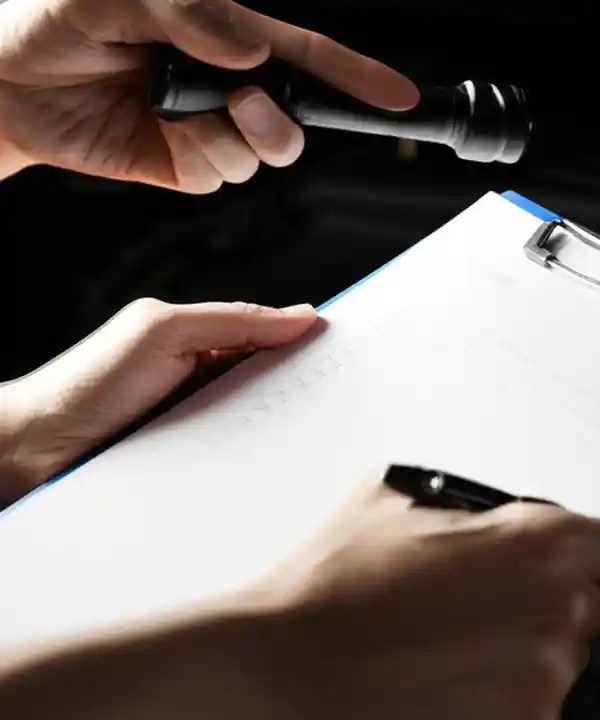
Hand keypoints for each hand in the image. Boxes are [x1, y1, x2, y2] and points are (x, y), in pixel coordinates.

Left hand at [0, 0, 418, 191]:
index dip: (357, 76)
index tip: (399, 96)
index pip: (307, 55)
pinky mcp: (179, 162)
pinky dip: (196, 158)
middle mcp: (224, 81)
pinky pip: (216, 174)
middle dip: (284, 121)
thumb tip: (249, 51)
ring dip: (232, 139)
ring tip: (179, 109)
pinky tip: (163, 132)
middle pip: (297, 116)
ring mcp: (205, 123)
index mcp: (224, 34)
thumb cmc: (45, 18)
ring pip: (260, 153)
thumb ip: (193, 13)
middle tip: (247, 102)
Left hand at [0, 297, 316, 499]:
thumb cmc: (86, 384)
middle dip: (304, 389)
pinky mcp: (200, 464)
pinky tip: (274, 465)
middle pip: (275, 383)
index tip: (346, 346)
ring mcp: (205, 425)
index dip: (307, 340)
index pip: (271, 336)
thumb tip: (302, 314)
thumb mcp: (162, 331)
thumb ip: (233, 319)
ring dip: (282, 430)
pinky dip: (259, 461)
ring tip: (310, 436)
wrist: (35, 452)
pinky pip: (242, 459)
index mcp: (201, 341)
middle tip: (338, 397)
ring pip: (264, 425)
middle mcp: (206, 383)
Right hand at [0, 470, 599, 719]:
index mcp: (545, 543)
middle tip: (485, 611)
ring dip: (522, 660)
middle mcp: (557, 611)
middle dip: (553, 610)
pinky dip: (500, 701)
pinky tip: (445, 684)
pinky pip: (532, 710)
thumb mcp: (402, 500)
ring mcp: (540, 681)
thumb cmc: (331, 589)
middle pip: (597, 614)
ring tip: (450, 650)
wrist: (279, 670)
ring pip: (560, 667)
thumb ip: (477, 506)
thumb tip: (496, 511)